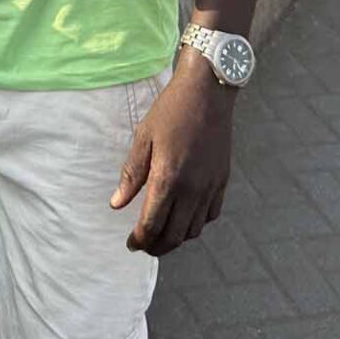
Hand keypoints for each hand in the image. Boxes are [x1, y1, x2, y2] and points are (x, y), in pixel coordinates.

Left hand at [110, 53, 234, 256]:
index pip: (152, 224)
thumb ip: (132, 174)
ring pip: (193, 230)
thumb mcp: (144, 137)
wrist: (208, 92)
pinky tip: (184, 216)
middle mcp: (192, 189)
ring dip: (176, 238)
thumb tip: (117, 203)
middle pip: (174, 236)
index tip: (131, 243)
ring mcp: (210, 187)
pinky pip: (210, 215)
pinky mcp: (222, 181)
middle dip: (156, 246)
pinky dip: (196, 224)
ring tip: (161, 231)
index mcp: (168, 178)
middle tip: (143, 244)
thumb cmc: (171, 110)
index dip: (139, 239)